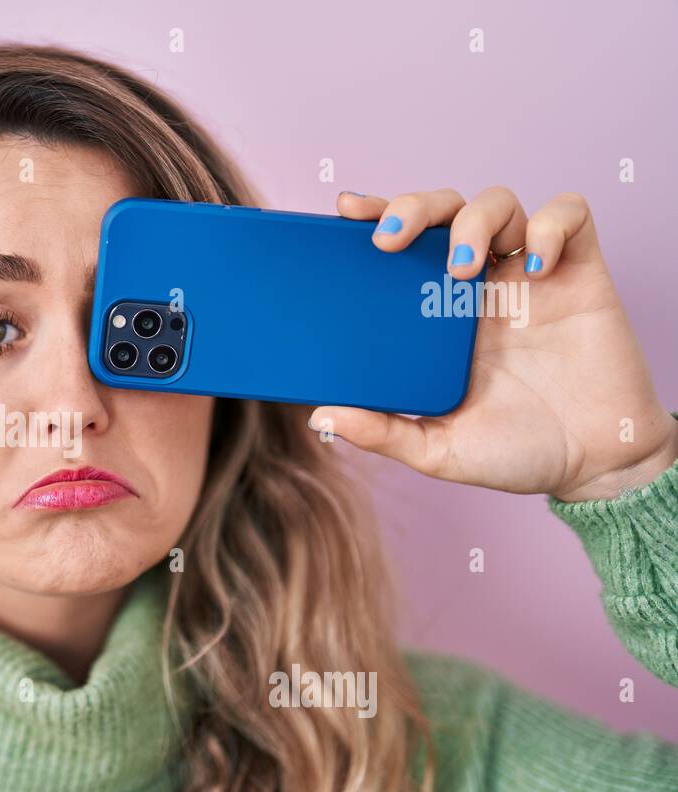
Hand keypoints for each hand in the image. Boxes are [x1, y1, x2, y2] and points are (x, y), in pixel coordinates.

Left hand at [310, 187, 677, 500]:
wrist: (592, 466)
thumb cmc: (515, 452)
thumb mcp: (437, 448)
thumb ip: (383, 432)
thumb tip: (322, 418)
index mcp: (436, 314)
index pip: (402, 244)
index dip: (375, 215)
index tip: (344, 211)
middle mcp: (478, 285)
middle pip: (442, 210)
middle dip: (413, 208)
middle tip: (391, 240)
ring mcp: (527, 275)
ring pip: (498, 202)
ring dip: (474, 220)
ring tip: (464, 267)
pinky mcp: (579, 273)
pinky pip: (570, 215)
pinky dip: (550, 225)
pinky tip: (533, 265)